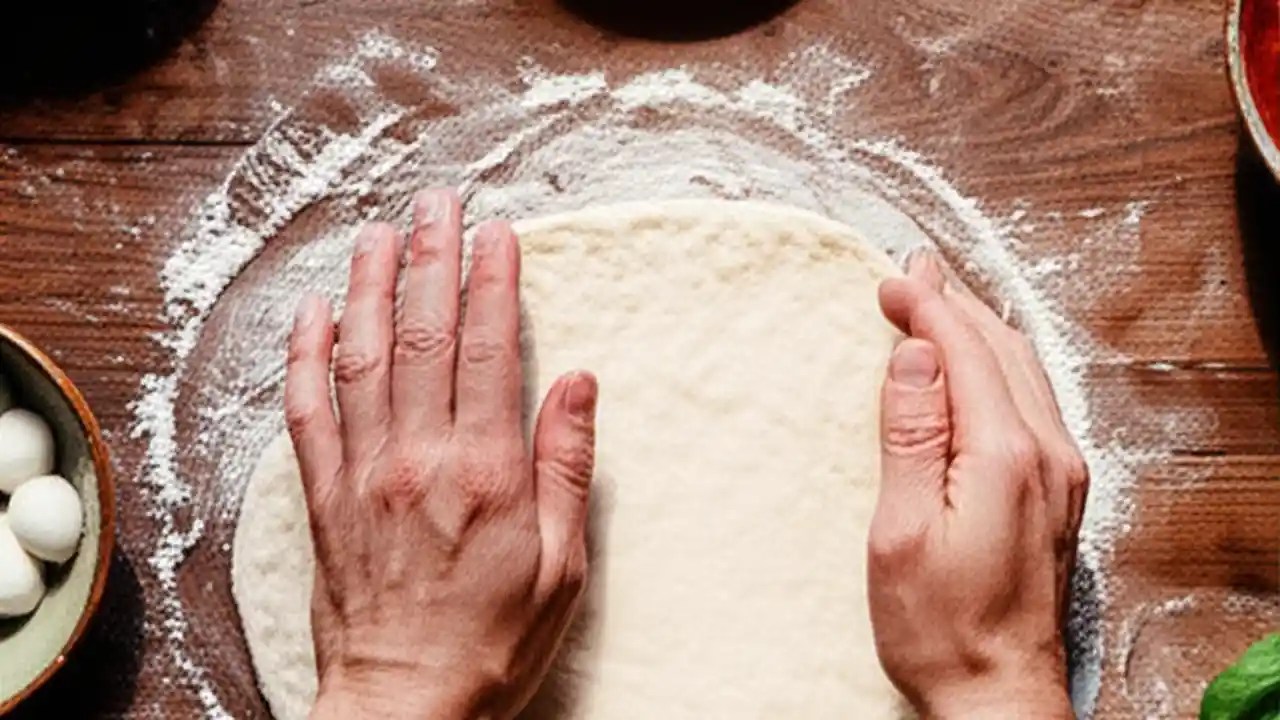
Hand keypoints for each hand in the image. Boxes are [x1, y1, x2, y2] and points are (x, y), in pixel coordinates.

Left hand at [285, 189, 597, 719]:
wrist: (405, 708)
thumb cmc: (494, 643)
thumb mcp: (564, 565)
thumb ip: (567, 465)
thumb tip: (578, 381)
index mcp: (487, 473)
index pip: (488, 350)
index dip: (492, 282)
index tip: (497, 234)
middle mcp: (419, 460)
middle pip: (422, 335)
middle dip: (431, 259)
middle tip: (437, 203)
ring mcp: (363, 475)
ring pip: (361, 358)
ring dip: (369, 287)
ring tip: (378, 233)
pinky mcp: (324, 499)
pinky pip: (308, 413)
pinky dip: (306, 356)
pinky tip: (313, 312)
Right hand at [868, 251, 1087, 718]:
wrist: (998, 695)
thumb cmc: (939, 627)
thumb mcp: (900, 532)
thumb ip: (911, 436)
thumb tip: (912, 357)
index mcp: (1004, 457)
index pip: (964, 351)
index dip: (925, 307)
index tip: (890, 279)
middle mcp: (1046, 455)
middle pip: (1002, 349)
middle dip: (953, 304)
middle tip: (911, 272)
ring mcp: (1062, 474)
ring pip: (1024, 371)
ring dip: (978, 330)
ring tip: (938, 303)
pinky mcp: (1060, 493)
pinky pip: (1033, 402)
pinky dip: (998, 367)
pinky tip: (975, 367)